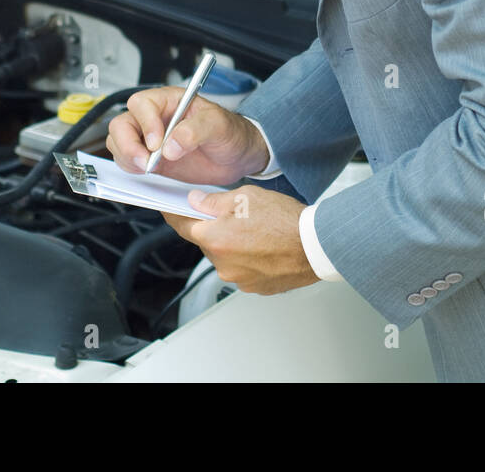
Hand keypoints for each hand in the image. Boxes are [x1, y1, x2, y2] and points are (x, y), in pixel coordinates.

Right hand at [106, 86, 268, 185]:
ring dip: (128, 157)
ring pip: (119, 142)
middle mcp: (155, 118)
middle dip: (128, 145)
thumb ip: (196, 131)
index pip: (142, 104)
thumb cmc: (231, 133)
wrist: (238, 157)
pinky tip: (149, 173)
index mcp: (170, 101)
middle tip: (146, 163)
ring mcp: (150, 139)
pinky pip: (127, 160)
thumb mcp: (219, 126)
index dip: (145, 124)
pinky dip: (131, 168)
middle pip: (122, 124)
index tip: (157, 144)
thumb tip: (170, 146)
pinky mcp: (150, 158)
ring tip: (149, 169)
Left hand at [162, 186, 317, 294]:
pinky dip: (247, 258)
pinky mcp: (254, 287)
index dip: (173, 214)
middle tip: (234, 215)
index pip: (181, 226)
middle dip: (214, 228)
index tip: (169, 208)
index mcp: (214, 238)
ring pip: (225, 256)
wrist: (315, 246)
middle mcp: (222, 263)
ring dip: (232, 244)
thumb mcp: (245, 197)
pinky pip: (242, 269)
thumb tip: (195, 202)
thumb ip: (213, 201)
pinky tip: (264, 246)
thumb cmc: (285, 221)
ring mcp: (238, 278)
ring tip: (257, 231)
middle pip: (206, 241)